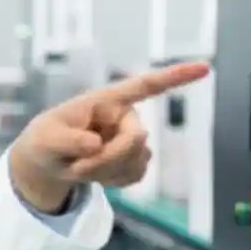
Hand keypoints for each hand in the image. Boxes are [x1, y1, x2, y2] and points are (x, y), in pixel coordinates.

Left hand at [9, 62, 210, 212]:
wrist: (47, 162)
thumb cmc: (45, 141)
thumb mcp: (46, 140)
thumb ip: (67, 142)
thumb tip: (94, 144)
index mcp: (106, 100)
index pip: (144, 86)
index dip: (174, 77)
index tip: (205, 67)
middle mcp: (125, 117)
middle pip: (135, 140)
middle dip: (106, 159)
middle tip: (76, 167)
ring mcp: (132, 139)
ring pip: (135, 161)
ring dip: (104, 172)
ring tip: (78, 167)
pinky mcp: (135, 161)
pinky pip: (134, 176)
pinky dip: (111, 182)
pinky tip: (95, 174)